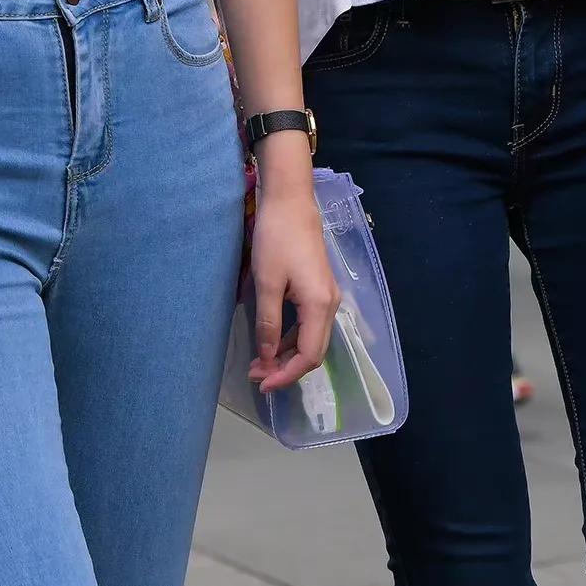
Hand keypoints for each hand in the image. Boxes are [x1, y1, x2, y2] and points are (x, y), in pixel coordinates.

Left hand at [248, 171, 340, 393]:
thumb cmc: (277, 238)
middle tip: (256, 375)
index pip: (308, 356)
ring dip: (286, 355)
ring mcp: (327, 297)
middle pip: (313, 352)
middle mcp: (330, 305)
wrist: (290, 202)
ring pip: (310, 339)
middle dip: (285, 368)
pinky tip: (271, 341)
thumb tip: (267, 356)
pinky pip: (308, 325)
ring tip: (259, 362)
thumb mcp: (266, 283)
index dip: (286, 374)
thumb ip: (268, 322)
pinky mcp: (318, 289)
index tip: (261, 383)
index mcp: (319, 306)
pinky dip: (290, 338)